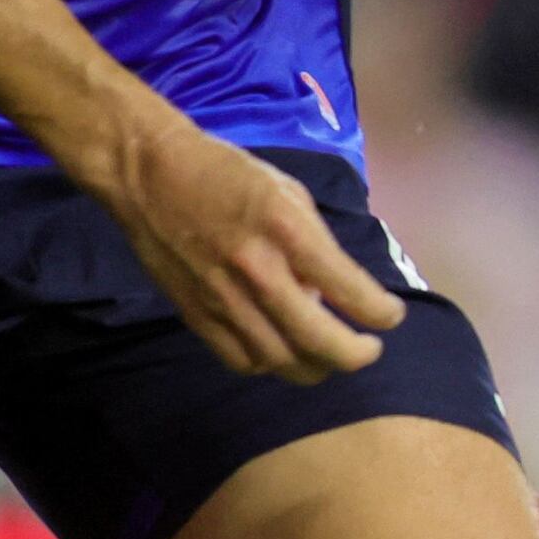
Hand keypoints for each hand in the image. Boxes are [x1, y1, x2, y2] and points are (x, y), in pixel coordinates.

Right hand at [95, 123, 409, 379]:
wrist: (148, 173)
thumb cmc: (227, 174)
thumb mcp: (288, 193)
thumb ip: (315, 245)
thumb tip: (331, 293)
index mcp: (287, 231)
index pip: (351, 291)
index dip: (382, 314)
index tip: (391, 316)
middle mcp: (257, 271)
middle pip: (320, 342)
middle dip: (357, 355)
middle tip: (369, 348)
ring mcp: (222, 298)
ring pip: (282, 362)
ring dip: (316, 366)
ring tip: (329, 354)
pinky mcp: (194, 314)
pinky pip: (242, 361)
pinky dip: (271, 363)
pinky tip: (282, 349)